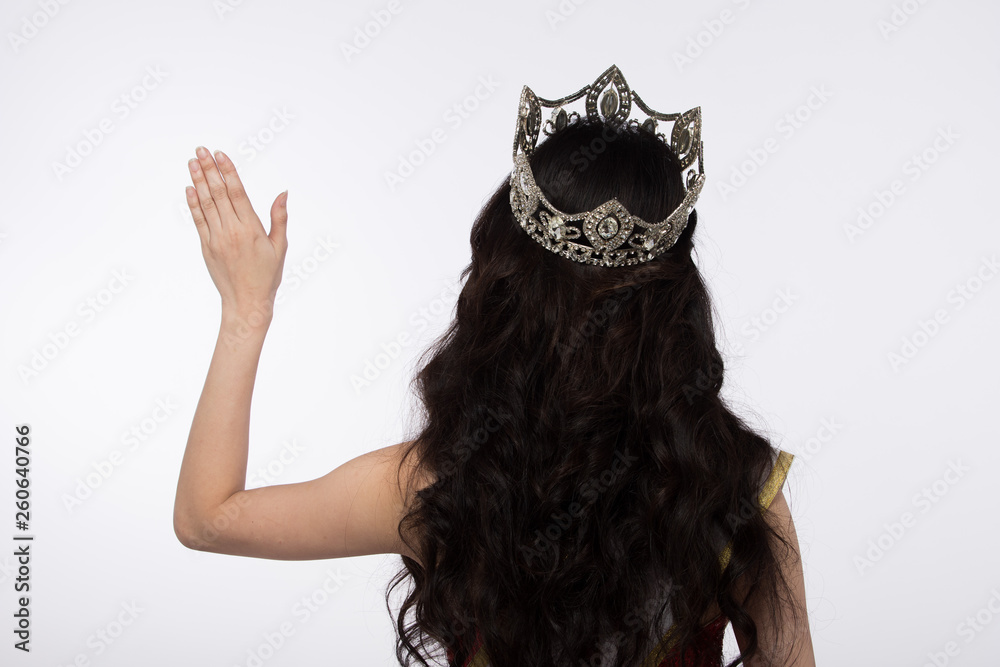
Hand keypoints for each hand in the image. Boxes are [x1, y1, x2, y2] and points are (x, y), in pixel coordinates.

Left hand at [185, 146, 287, 324]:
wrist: (246, 302)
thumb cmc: (267, 276)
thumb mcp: (280, 247)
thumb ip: (279, 218)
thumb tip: (283, 193)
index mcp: (252, 228)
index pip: (237, 192)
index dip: (228, 171)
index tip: (220, 154)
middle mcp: (232, 230)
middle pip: (218, 193)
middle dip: (209, 169)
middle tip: (201, 150)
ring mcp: (217, 238)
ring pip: (205, 203)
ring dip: (198, 181)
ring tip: (192, 162)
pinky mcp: (207, 247)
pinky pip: (198, 220)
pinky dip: (192, 203)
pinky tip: (189, 188)